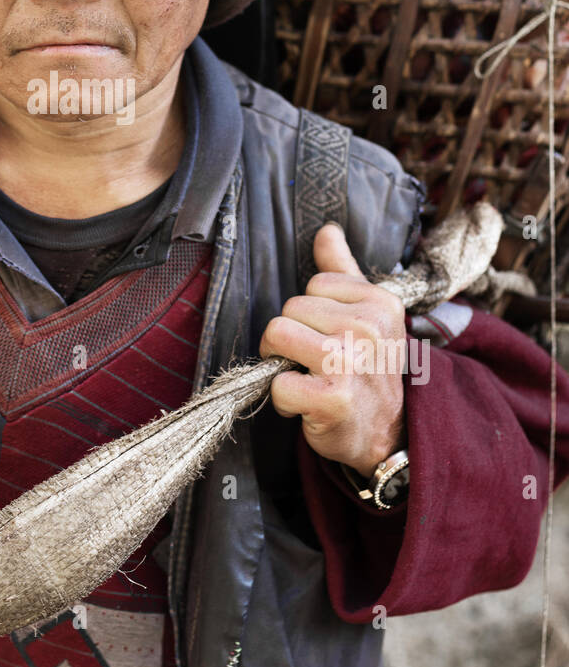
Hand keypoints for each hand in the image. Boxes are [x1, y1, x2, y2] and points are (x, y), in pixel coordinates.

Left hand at [260, 223, 406, 477]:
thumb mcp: (367, 315)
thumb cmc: (368, 371)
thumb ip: (344, 271)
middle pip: (289, 310)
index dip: (311, 316)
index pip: (312, 285)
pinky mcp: (332, 397)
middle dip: (293, 339)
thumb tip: (327, 230)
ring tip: (308, 380)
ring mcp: (350, 362)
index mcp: (380, 302)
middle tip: (318, 365)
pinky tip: (307, 406)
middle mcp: (368, 327)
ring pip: (277, 336)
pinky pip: (276, 382)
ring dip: (282, 365)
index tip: (331, 339)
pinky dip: (283, 399)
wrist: (389, 436)